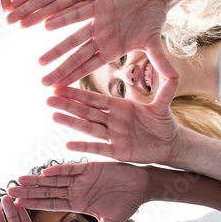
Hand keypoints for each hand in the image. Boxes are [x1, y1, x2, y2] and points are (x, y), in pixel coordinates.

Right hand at [7, 0, 139, 27]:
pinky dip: (61, 20)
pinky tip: (47, 27)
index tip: (9, 3)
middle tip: (6, 21)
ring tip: (21, 26)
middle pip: (42, 2)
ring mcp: (80, 0)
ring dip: (37, 18)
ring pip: (55, 10)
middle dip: (24, 11)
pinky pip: (75, 14)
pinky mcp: (93, 6)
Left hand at [9, 162, 148, 221]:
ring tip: (19, 180)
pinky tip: (45, 173)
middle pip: (47, 191)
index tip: (16, 206)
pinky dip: (60, 171)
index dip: (34, 204)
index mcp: (77, 203)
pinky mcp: (91, 167)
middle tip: (8, 192)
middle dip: (28, 192)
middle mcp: (75, 190)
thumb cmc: (127, 203)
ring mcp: (81, 178)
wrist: (142, 184)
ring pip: (55, 179)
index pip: (50, 204)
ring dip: (38, 180)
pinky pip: (73, 169)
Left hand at [38, 0, 177, 87]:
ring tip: (41, 62)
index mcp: (112, 50)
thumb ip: (160, 61)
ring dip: (57, 50)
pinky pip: (78, 14)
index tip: (62, 92)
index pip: (89, 68)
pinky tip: (47, 26)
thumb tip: (174, 79)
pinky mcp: (97, 6)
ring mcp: (97, 24)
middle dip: (61, 71)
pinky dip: (64, 20)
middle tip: (43, 85)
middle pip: (77, 58)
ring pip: (73, 39)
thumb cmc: (153, 19)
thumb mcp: (154, 43)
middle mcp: (101, 39)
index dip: (76, 80)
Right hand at [48, 85, 180, 164]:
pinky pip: (98, 149)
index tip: (60, 87)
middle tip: (48, 99)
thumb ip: (166, 87)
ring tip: (53, 116)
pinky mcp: (118, 152)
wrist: (170, 145)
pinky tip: (68, 144)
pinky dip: (84, 147)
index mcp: (120, 107)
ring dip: (71, 122)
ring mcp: (113, 136)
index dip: (77, 93)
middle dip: (67, 105)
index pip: (94, 99)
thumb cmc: (164, 123)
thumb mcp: (164, 103)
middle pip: (86, 112)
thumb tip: (172, 69)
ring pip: (88, 128)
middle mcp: (112, 120)